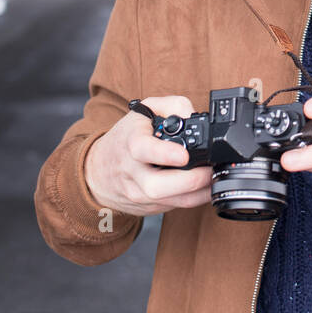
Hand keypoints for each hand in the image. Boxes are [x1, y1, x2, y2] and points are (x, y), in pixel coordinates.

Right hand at [83, 95, 214, 216]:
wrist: (98, 170)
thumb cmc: (126, 137)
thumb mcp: (145, 111)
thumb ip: (173, 106)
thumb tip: (194, 116)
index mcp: (131, 144)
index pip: (143, 150)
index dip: (164, 154)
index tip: (184, 155)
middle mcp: (132, 172)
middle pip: (157, 186)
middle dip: (190, 180)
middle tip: (209, 169)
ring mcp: (138, 193)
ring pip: (170, 201)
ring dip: (198, 193)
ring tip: (213, 178)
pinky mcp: (147, 207)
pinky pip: (174, 207)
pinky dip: (194, 199)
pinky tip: (204, 188)